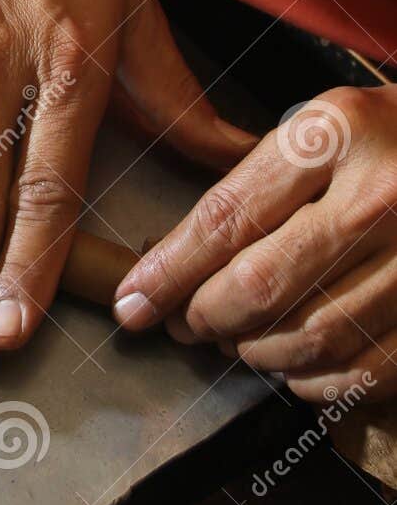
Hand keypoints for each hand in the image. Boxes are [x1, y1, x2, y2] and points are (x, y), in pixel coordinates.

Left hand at [113, 85, 396, 401]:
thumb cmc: (391, 139)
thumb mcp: (324, 125)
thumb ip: (255, 185)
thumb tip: (173, 260)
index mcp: (337, 135)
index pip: (228, 218)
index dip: (170, 270)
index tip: (134, 301)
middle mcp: (381, 197)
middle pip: (260, 286)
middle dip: (205, 316)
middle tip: (186, 322)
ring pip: (308, 338)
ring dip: (256, 351)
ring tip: (240, 339)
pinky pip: (362, 371)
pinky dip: (314, 379)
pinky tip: (298, 361)